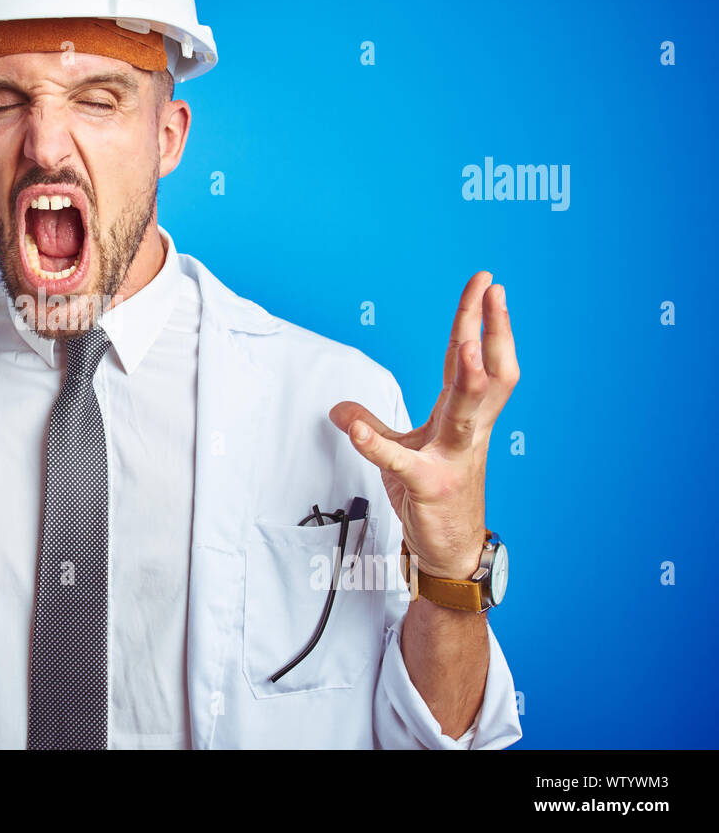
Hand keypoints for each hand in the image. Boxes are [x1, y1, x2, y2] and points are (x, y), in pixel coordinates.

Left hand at [328, 271, 519, 579]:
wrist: (450, 549)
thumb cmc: (433, 495)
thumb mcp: (401, 453)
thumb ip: (372, 427)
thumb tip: (338, 407)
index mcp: (462, 416)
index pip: (469, 357)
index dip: (476, 319)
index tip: (486, 283)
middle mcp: (467, 431)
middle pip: (486, 373)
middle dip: (491, 331)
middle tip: (493, 291)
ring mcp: (452, 457)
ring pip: (467, 411)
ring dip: (469, 377)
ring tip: (466, 343)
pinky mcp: (428, 485)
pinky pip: (401, 462)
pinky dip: (374, 444)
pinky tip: (350, 427)